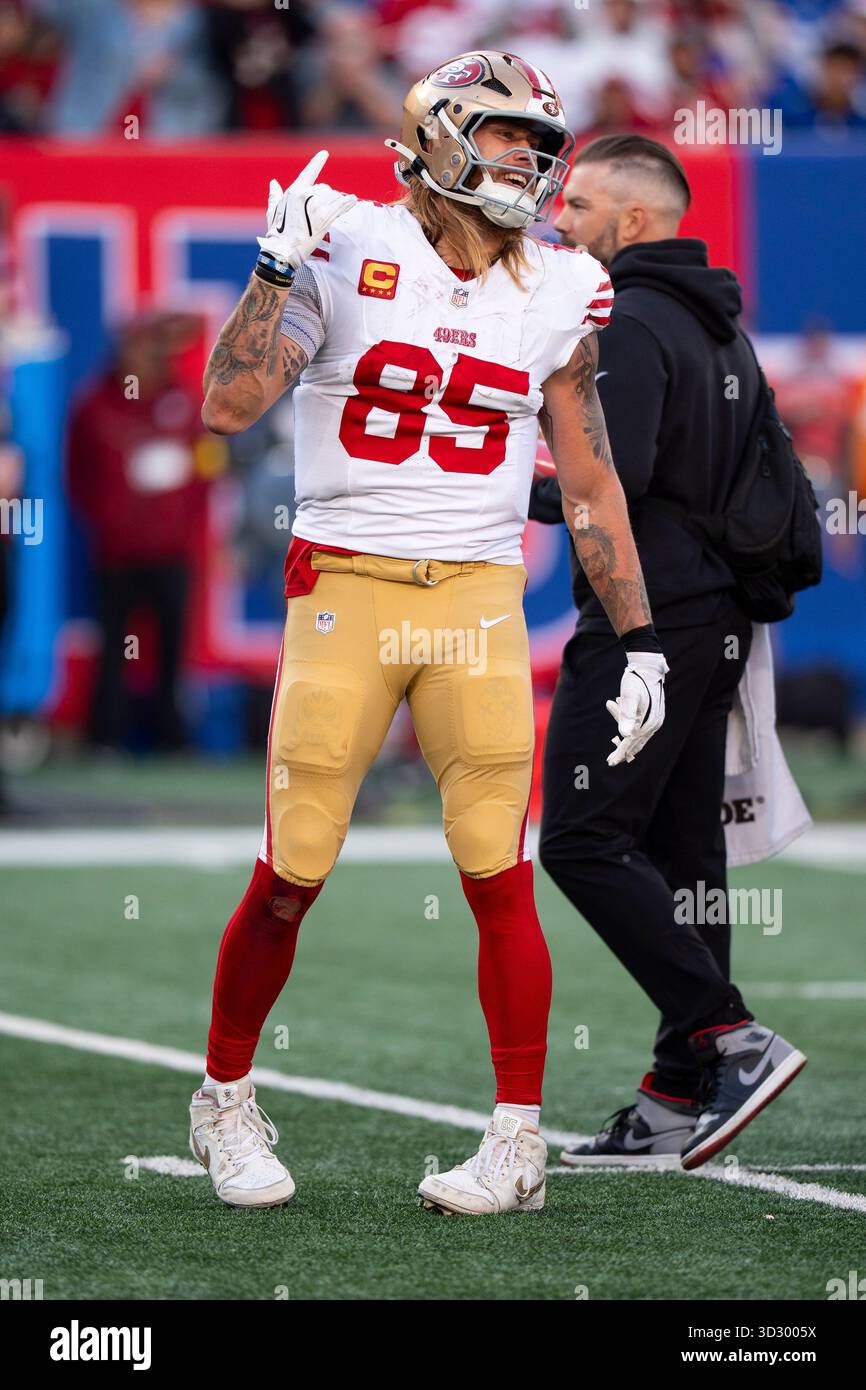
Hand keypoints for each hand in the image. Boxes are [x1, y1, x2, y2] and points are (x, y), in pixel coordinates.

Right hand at [257, 150, 356, 269]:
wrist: (283, 250)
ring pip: (333, 197)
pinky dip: (348, 202)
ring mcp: (317, 206)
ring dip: (334, 203)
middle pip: (324, 188)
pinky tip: (353, 200)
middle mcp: (306, 195)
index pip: (309, 172)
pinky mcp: (325, 218)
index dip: (318, 162)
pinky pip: (341, 206)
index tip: (325, 153)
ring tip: (328, 213)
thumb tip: (273, 183)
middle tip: (319, 212)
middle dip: (325, 197)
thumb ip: (275, 195)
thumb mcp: (272, 210)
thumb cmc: (276, 232)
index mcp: (294, 191)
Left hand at [606, 651, 668, 765]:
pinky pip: (640, 726)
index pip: (632, 742)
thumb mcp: (628, 695)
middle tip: (611, 760)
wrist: (647, 665)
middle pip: (637, 742)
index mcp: (649, 722)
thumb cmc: (636, 679)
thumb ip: (626, 714)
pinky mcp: (653, 714)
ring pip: (638, 734)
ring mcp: (655, 719)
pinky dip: (628, 724)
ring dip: (624, 734)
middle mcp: (654, 723)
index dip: (620, 753)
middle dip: (623, 750)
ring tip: (612, 727)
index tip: (610, 762)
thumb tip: (625, 735)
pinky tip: (615, 708)